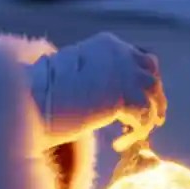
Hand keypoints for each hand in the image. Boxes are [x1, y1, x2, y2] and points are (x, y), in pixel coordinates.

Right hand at [25, 32, 166, 150]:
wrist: (36, 96)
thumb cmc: (44, 89)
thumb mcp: (74, 72)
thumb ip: (95, 77)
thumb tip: (107, 98)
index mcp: (107, 43)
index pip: (139, 57)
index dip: (142, 79)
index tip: (141, 99)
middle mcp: (121, 53)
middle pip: (152, 72)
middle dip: (154, 95)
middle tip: (153, 118)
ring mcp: (126, 73)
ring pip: (153, 94)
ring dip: (147, 117)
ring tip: (131, 135)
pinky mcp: (126, 96)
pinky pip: (144, 118)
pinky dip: (135, 134)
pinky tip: (118, 145)